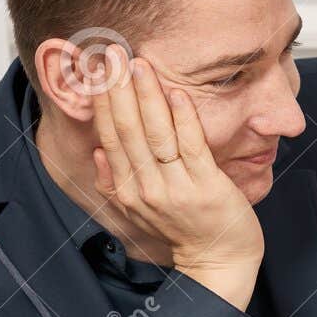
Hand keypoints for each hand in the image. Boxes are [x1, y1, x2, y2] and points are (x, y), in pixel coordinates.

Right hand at [93, 51, 263, 308]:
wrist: (219, 262)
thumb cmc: (183, 231)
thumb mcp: (139, 212)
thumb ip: (115, 183)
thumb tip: (98, 152)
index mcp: (127, 191)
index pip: (109, 137)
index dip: (103, 102)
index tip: (97, 70)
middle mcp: (146, 189)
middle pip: (127, 130)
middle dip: (118, 89)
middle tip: (112, 54)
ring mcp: (176, 188)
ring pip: (155, 134)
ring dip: (146, 96)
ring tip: (138, 64)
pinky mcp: (206, 187)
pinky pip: (191, 146)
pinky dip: (183, 118)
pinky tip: (176, 92)